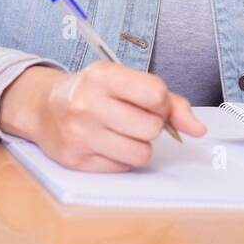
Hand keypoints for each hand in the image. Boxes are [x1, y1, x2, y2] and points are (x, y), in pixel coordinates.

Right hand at [0, 61, 206, 171]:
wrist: (44, 107)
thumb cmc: (94, 92)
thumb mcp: (126, 82)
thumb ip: (169, 102)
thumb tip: (198, 129)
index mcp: (102, 76)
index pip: (156, 94)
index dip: (161, 103)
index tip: (150, 102)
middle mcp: (87, 104)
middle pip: (151, 128)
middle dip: (151, 125)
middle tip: (134, 117)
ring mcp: (79, 134)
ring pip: (141, 153)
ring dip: (139, 145)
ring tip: (122, 132)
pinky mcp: (76, 160)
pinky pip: (123, 168)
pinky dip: (122, 158)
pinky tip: (106, 143)